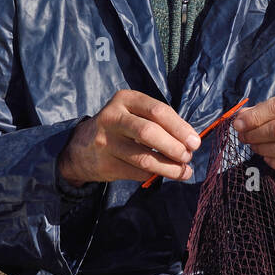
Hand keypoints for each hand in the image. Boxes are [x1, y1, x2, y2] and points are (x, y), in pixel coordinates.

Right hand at [57, 90, 199, 185]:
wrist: (80, 148)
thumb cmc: (119, 127)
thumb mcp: (133, 113)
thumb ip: (159, 122)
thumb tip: (190, 141)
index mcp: (125, 99)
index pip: (158, 111)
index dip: (180, 127)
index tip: (195, 142)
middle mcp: (113, 117)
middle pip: (149, 132)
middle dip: (174, 147)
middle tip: (188, 157)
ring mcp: (106, 142)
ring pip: (144, 158)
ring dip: (169, 167)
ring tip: (183, 171)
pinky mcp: (105, 164)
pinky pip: (137, 172)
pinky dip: (154, 175)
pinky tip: (163, 174)